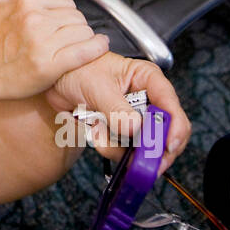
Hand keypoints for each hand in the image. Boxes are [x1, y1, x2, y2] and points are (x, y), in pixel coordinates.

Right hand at [0, 0, 109, 99]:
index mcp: (26, 3)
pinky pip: (85, 51)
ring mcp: (43, 43)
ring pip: (84, 32)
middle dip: (78, 26)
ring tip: (79, 45)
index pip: (67, 2)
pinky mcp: (50, 65)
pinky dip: (97, 47)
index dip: (69, 14)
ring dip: (86, 38)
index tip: (66, 24)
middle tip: (71, 37)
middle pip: (77, 17)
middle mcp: (36, 20)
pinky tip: (100, 46)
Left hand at [44, 52, 192, 173]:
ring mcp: (134, 118)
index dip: (175, 128)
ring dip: (121, 148)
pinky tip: (95, 133)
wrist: (55, 80)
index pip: (171, 106)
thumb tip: (135, 129)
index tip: (168, 146)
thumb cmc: (78, 69)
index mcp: (147, 80)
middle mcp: (146, 100)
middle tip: (138, 160)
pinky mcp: (120, 131)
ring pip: (143, 146)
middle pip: (164, 132)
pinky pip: (123, 150)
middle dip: (150, 148)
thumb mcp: (97, 86)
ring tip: (99, 133)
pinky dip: (109, 147)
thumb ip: (117, 109)